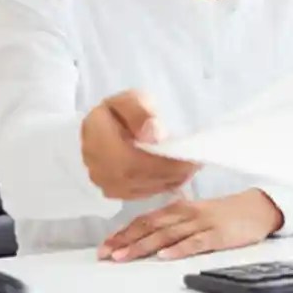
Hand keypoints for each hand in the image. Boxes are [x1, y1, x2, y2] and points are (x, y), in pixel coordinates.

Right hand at [81, 90, 198, 199]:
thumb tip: (152, 135)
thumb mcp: (133, 99)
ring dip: (170, 180)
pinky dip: (164, 184)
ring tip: (191, 167)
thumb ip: (140, 112)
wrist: (109, 124)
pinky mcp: (115, 191)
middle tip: (196, 164)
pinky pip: (143, 193)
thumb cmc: (125, 110)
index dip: (161, 163)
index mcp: (96, 135)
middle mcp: (96, 164)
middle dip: (171, 172)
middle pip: (138, 177)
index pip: (129, 160)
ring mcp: (104, 181)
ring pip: (142, 188)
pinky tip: (178, 174)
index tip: (188, 158)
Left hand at [97, 189, 285, 261]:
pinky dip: (179, 249)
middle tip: (106, 254)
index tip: (104, 246)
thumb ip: (172, 221)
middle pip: (151, 227)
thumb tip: (145, 233)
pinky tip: (165, 256)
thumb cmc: (224, 213)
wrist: (258, 207)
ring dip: (143, 246)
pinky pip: (196, 242)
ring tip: (124, 256)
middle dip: (126, 241)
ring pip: (167, 235)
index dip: (123, 233)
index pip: (145, 220)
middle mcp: (186, 214)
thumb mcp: (195, 213)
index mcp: (179, 208)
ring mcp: (201, 223)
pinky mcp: (218, 235)